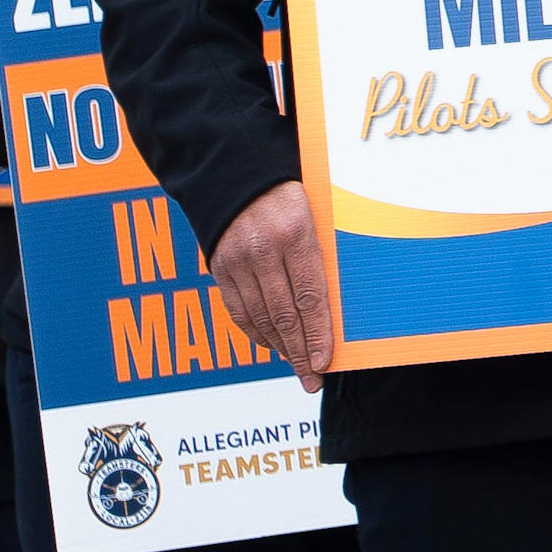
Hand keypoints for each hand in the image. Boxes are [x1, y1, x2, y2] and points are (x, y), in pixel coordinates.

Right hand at [210, 181, 337, 390]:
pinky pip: (238, 310)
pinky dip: (255, 333)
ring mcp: (237, 260)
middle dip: (300, 352)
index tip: (324, 362)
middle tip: (312, 379)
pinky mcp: (219, 267)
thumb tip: (332, 306)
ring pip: (260, 317)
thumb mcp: (314, 214)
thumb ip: (319, 256)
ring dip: (280, 347)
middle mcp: (263, 249)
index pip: (309, 296)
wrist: (237, 173)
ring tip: (296, 367)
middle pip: (284, 314)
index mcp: (295, 233)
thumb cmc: (286, 196)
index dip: (317, 334)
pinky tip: (271, 346)